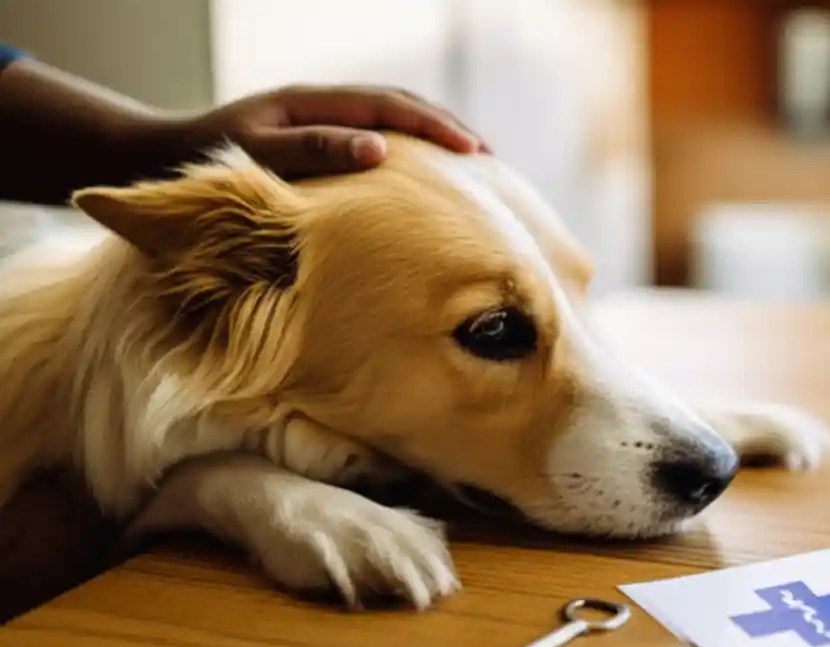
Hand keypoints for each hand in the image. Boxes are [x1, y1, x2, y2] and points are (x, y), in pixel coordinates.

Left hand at [175, 85, 487, 177]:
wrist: (159, 161)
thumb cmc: (204, 164)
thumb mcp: (258, 156)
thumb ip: (315, 150)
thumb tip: (379, 150)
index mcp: (313, 104)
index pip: (390, 107)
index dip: (436, 127)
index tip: (475, 150)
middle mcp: (321, 107)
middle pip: (399, 106)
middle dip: (446, 127)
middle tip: (489, 156)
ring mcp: (319, 123)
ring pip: (389, 122)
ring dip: (431, 138)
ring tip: (470, 165)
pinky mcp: (315, 143)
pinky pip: (373, 141)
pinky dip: (406, 154)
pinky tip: (421, 179)